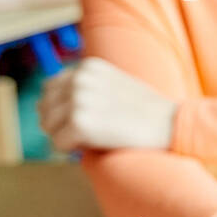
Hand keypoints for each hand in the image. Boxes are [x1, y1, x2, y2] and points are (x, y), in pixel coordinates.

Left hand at [37, 56, 178, 151]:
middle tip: (85, 134)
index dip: (62, 109)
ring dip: (65, 137)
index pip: (51, 88)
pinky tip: (93, 145)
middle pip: (44, 107)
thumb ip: (86, 87)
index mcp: (87, 67)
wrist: (171, 124)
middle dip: (59, 124)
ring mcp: (79, 100)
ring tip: (91, 139)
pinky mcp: (80, 123)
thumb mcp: (114, 85)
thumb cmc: (146, 111)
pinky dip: (71, 150)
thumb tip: (48, 104)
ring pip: (48, 126)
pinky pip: (58, 143)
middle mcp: (79, 79)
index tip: (84, 120)